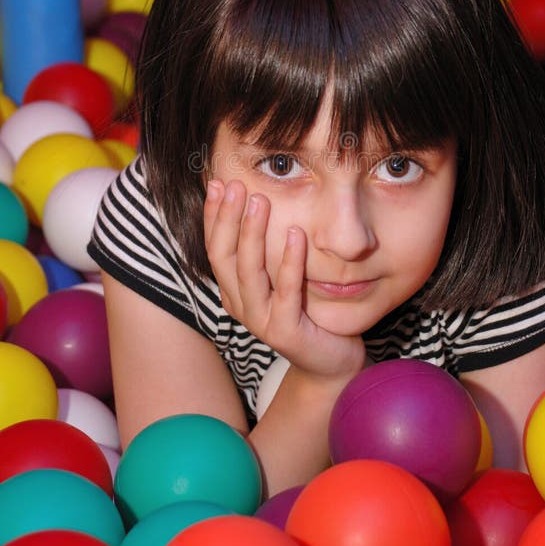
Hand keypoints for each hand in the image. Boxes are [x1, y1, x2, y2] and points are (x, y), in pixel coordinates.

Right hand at [203, 179, 365, 380]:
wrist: (329, 361)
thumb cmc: (305, 311)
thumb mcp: (280, 275)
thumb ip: (266, 248)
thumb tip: (255, 199)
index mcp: (233, 290)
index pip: (214, 247)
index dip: (213, 215)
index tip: (217, 183)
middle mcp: (240, 305)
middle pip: (224, 257)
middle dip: (227, 218)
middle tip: (236, 185)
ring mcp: (260, 321)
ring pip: (248, 272)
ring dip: (253, 234)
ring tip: (261, 201)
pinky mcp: (285, 332)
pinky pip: (286, 292)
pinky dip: (290, 262)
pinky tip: (297, 234)